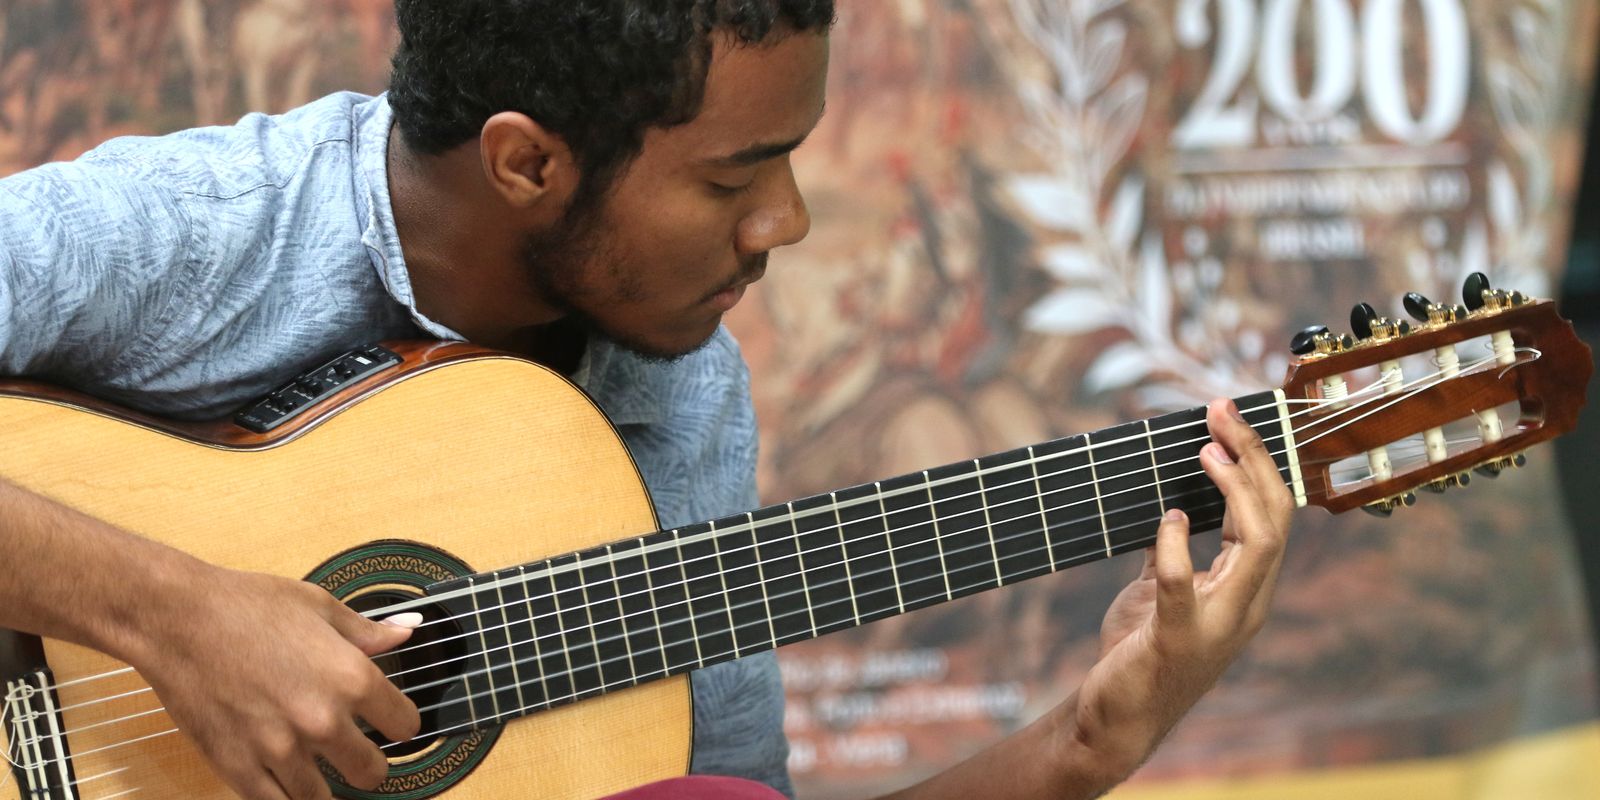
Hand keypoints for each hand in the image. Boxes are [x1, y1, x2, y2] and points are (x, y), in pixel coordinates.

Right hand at [126, 566, 422, 799]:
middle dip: (368, 762)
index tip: (389, 722)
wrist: (176, 619)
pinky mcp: (237, 767)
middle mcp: (322, 720)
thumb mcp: (318, 607)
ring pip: (324, 799)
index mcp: (352, 678)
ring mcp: (279, 750)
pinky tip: (285, 783)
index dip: (400, 723)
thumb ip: (366, 631)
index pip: (404, 725)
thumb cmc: (247, 605)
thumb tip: (406, 632)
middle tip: (355, 751)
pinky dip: (285, 796)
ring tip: (318, 767)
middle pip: (371, 772)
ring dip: (326, 785)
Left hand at [1065, 398, 1293, 782]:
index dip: (1257, 463)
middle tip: (1221, 413)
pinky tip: (1168, 519)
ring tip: (1206, 452)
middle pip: (1275, 519)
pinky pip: (1186, 586)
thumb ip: (1173, 554)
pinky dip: (1178, 548)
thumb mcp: (1160, 592)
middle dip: (1253, 460)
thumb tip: (1172, 507)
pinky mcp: (1178, 639)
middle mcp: (1246, 604)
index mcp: (1247, 588)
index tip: (1227, 418)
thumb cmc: (1141, 652)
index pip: (1274, 515)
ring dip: (1234, 493)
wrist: (1115, 718)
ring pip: (1256, 547)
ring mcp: (1219, 624)